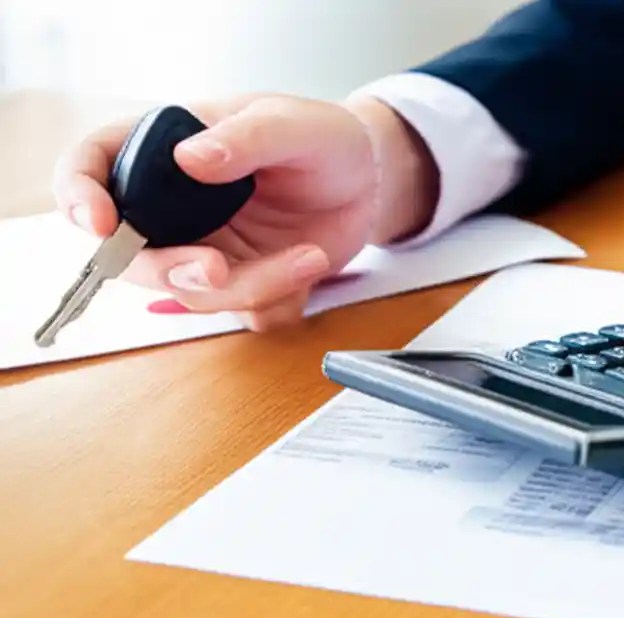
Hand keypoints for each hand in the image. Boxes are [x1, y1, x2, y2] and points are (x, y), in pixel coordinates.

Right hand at [52, 94, 438, 330]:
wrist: (368, 180)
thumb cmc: (324, 137)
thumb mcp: (292, 125)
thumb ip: (246, 138)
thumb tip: (192, 159)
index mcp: (163, 146)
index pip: (89, 165)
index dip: (79, 197)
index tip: (103, 225)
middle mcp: (172, 203)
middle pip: (131, 253)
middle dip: (171, 270)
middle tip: (217, 270)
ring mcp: (202, 245)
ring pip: (194, 292)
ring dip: (251, 286)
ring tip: (310, 256)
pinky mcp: (239, 279)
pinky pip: (243, 310)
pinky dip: (277, 299)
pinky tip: (309, 265)